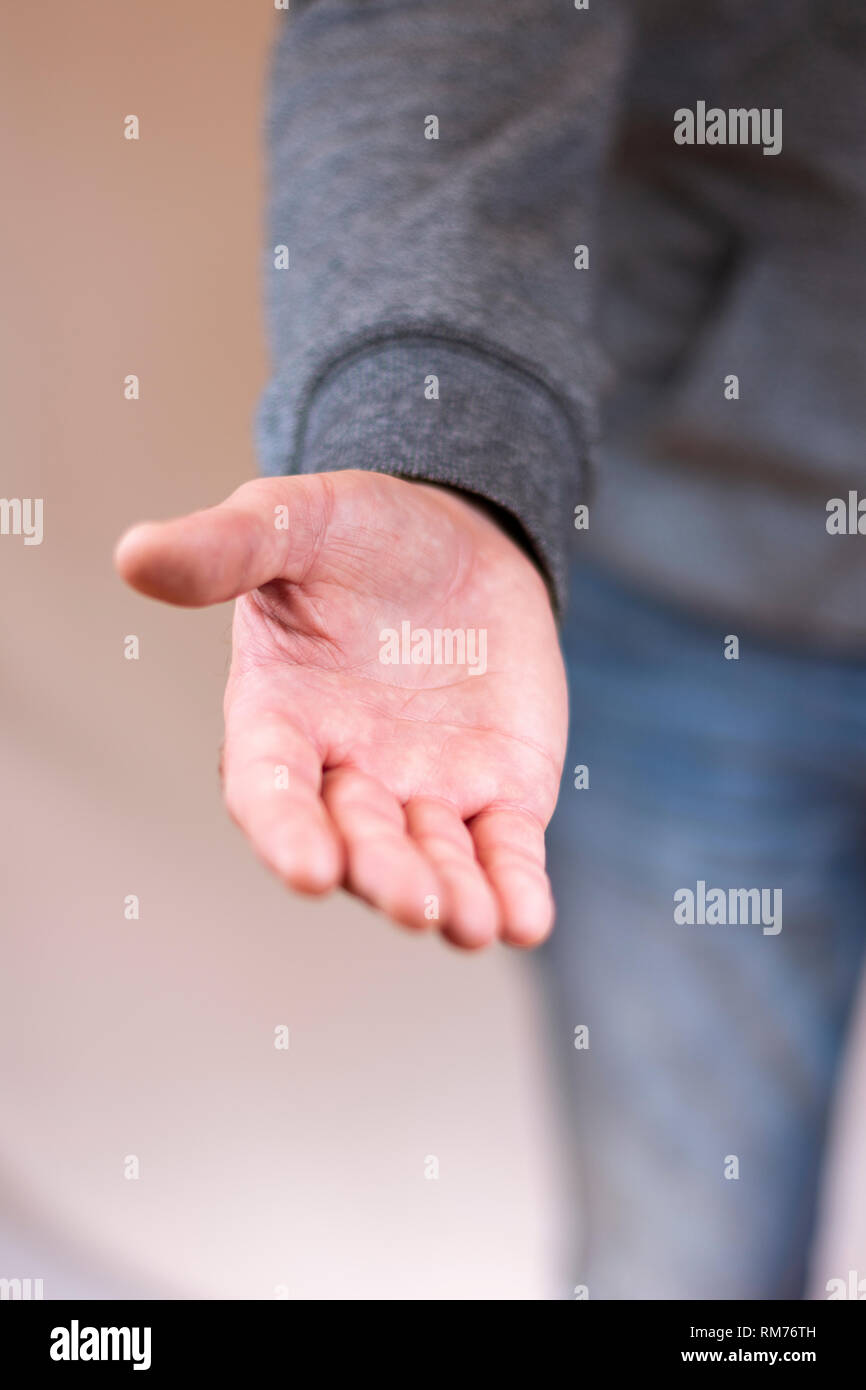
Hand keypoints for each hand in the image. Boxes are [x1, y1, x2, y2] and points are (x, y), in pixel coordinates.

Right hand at [115, 470, 567, 949]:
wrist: (462, 541)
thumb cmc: (360, 534)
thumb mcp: (296, 523)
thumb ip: (226, 547)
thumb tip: (135, 555)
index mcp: (281, 719)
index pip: (270, 790)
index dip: (286, 832)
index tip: (309, 870)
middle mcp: (348, 772)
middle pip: (359, 840)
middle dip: (383, 873)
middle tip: (413, 903)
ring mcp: (426, 790)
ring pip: (433, 860)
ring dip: (451, 897)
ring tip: (471, 923)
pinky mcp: (498, 793)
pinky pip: (505, 849)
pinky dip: (514, 888)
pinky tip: (525, 922)